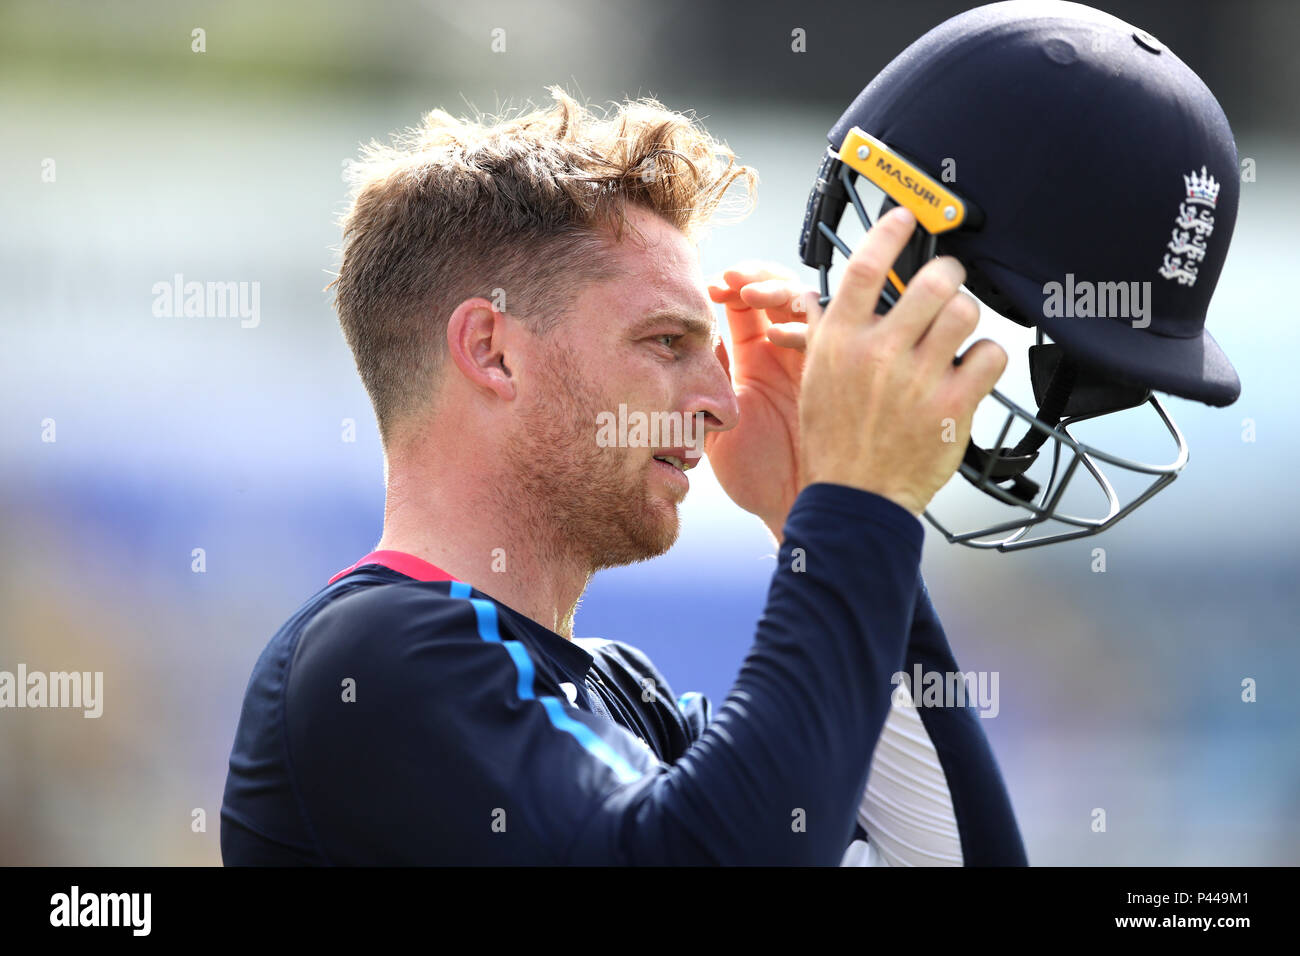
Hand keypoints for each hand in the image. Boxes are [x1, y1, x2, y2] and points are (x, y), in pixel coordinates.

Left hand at [705, 263, 821, 540]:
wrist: (790, 509)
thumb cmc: (756, 476)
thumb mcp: (715, 423)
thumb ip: (707, 382)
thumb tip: (688, 340)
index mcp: (754, 360)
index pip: (744, 305)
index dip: (730, 286)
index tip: (708, 286)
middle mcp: (784, 355)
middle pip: (777, 293)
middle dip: (755, 278)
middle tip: (732, 280)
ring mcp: (810, 362)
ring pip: (804, 304)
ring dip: (777, 290)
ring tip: (750, 295)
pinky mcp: (833, 376)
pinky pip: (825, 336)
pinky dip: (802, 328)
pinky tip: (778, 337)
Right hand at [797, 207, 1006, 515]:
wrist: (853, 499)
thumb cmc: (833, 443)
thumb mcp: (814, 381)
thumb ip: (824, 334)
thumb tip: (818, 298)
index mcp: (840, 342)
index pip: (865, 266)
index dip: (890, 232)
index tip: (906, 215)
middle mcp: (878, 354)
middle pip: (932, 280)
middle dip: (948, 276)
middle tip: (948, 285)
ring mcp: (918, 379)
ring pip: (965, 311)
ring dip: (967, 317)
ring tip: (958, 334)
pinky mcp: (953, 406)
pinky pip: (991, 354)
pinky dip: (988, 358)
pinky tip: (972, 370)